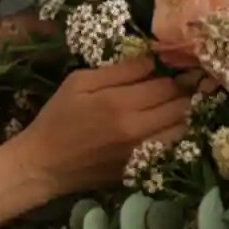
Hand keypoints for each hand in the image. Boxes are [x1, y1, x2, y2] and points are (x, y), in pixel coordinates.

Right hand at [8, 56, 190, 196]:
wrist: (45, 163)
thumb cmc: (58, 117)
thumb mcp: (78, 82)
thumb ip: (118, 71)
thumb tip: (151, 61)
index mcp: (119, 103)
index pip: (165, 85)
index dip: (172, 74)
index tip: (171, 67)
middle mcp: (137, 129)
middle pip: (180, 106)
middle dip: (183, 92)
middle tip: (179, 83)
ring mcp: (142, 152)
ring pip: (182, 128)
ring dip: (184, 113)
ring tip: (176, 102)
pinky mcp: (141, 168)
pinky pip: (172, 147)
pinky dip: (176, 133)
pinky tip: (167, 124)